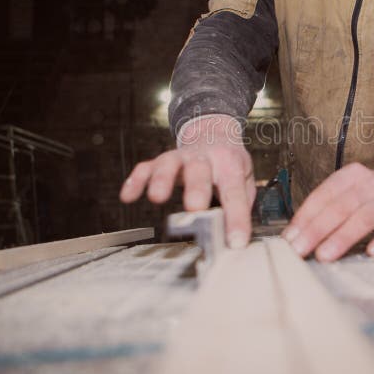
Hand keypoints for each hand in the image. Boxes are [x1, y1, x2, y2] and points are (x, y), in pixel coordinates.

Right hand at [119, 115, 255, 248]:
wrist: (213, 132)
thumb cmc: (229, 162)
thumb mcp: (245, 178)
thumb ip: (242, 204)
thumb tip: (237, 238)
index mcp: (229, 165)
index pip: (234, 193)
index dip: (236, 218)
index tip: (236, 241)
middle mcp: (204, 158)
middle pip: (199, 171)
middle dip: (196, 189)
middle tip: (196, 208)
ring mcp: (180, 158)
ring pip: (169, 164)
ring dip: (162, 179)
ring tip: (157, 198)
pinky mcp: (160, 160)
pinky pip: (145, 168)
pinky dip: (136, 181)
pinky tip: (128, 196)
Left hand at [281, 163, 373, 261]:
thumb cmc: (368, 200)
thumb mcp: (346, 195)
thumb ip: (323, 211)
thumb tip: (293, 236)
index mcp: (351, 175)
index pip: (323, 195)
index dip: (305, 217)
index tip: (290, 238)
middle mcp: (371, 184)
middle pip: (341, 207)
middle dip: (317, 230)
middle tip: (300, 250)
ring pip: (365, 218)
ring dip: (343, 237)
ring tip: (326, 255)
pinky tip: (373, 252)